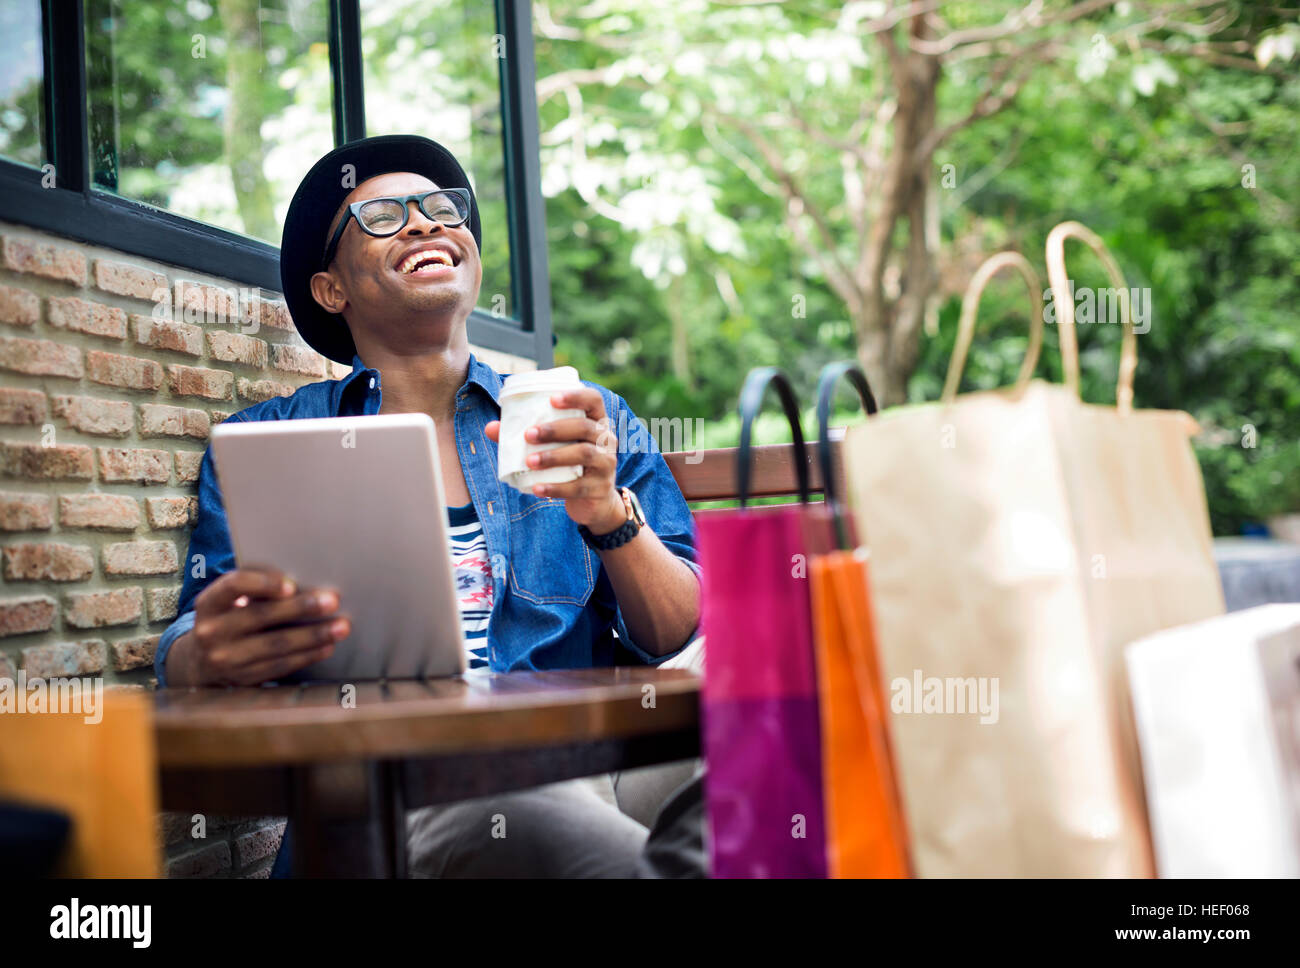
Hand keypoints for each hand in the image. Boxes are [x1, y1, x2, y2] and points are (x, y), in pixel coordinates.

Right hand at [168, 567, 350, 686]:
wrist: (200, 663)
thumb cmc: (228, 618)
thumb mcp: (229, 601)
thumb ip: (255, 587)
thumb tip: (301, 582)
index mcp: (209, 603)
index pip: (233, 586)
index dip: (262, 584)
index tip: (291, 585)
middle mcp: (211, 631)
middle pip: (261, 616)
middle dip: (300, 608)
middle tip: (332, 601)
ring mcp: (225, 659)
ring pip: (276, 645)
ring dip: (313, 635)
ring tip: (341, 626)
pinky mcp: (242, 679)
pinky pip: (280, 666)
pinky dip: (307, 655)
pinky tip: (326, 646)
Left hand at [484, 385, 624, 533]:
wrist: (594, 502)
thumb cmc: (570, 464)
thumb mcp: (555, 447)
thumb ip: (527, 436)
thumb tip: (491, 428)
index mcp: (596, 422)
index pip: (593, 400)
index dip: (575, 396)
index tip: (552, 399)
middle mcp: (606, 440)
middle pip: (585, 427)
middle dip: (555, 429)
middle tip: (528, 435)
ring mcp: (606, 464)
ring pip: (584, 454)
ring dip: (554, 456)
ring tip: (529, 462)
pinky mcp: (600, 488)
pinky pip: (578, 487)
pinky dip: (556, 487)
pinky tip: (537, 488)